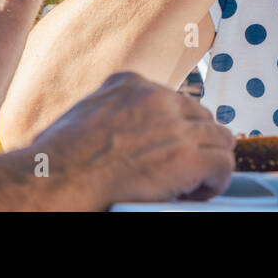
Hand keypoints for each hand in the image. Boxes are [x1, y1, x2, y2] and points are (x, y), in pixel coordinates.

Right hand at [30, 72, 234, 209]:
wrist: (54, 181)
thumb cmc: (56, 161)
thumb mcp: (84, 115)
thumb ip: (112, 113)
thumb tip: (123, 134)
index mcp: (130, 83)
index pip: (173, 99)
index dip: (176, 127)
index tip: (170, 147)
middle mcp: (156, 97)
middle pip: (201, 116)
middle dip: (197, 142)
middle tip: (185, 169)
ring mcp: (174, 126)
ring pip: (220, 137)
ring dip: (210, 161)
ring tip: (193, 183)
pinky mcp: (187, 157)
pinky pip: (224, 164)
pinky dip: (216, 181)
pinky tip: (199, 193)